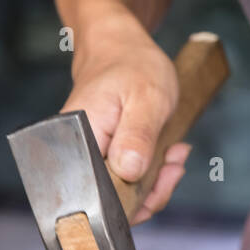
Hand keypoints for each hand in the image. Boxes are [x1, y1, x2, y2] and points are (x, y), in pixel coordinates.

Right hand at [62, 7, 187, 221]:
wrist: (119, 48)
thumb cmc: (131, 66)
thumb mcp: (146, 98)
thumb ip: (136, 136)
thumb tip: (128, 173)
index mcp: (77, 140)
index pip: (96, 194)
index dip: (133, 200)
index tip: (166, 175)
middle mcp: (76, 155)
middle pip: (110, 200)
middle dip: (151, 190)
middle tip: (174, 162)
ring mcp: (88, 159)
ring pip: (122, 194)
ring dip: (155, 181)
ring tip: (174, 154)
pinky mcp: (101, 159)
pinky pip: (125, 181)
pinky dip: (151, 174)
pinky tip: (168, 154)